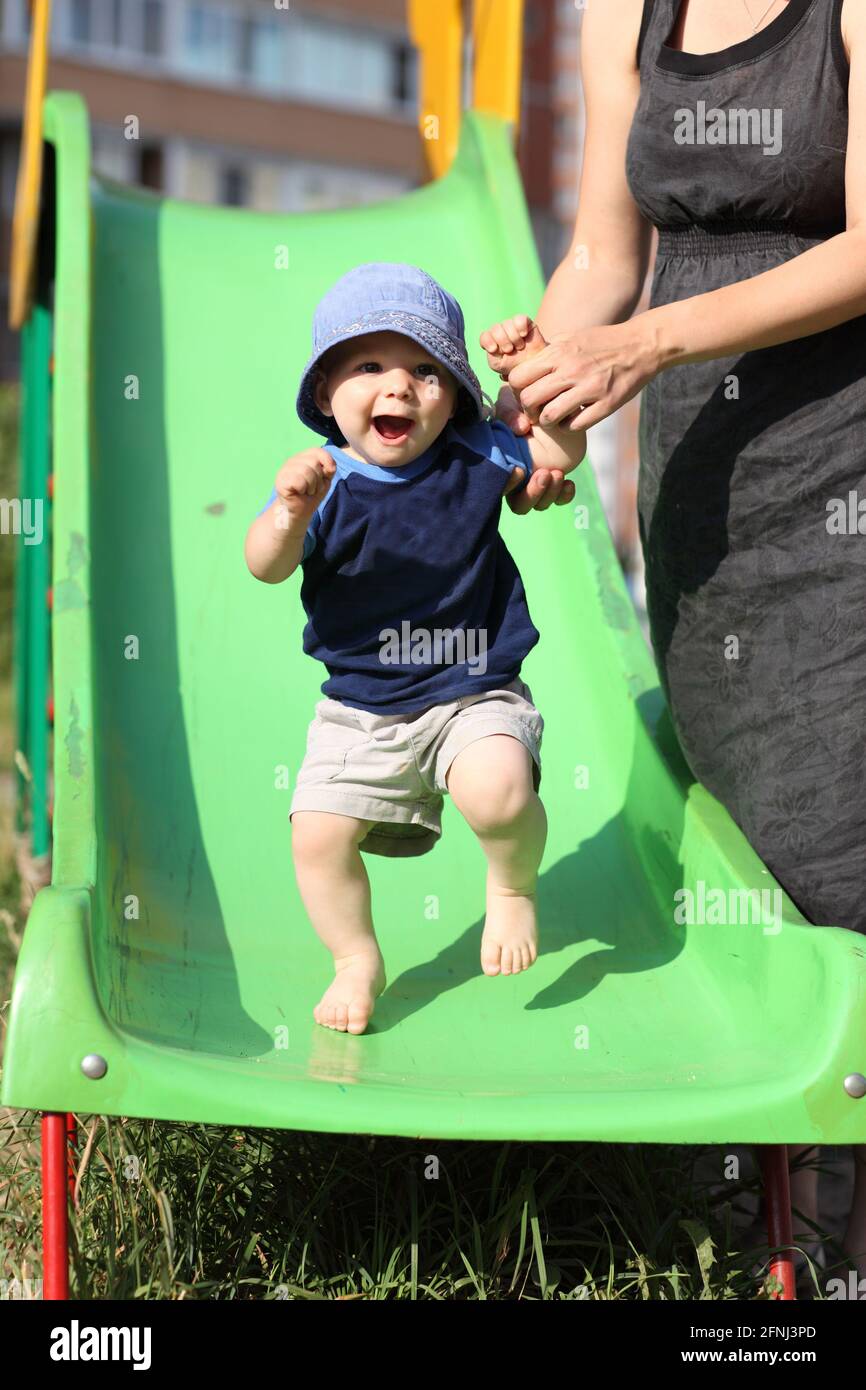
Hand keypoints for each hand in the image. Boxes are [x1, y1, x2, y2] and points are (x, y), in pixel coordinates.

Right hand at [274, 447, 335, 525]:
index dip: (327, 461)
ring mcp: (284, 470)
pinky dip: (303, 489)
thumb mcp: (324, 480)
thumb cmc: (311, 495)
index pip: (317, 451)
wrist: (300, 512)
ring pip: (307, 471)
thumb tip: (330, 466)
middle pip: (314, 462)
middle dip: (319, 479)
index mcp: (302, 458)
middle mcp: (292, 461)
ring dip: (312, 486)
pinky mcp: (281, 481)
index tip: (328, 474)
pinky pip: (299, 481)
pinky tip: (299, 493)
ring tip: (307, 491)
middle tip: (313, 488)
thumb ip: (328, 469)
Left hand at [479, 313, 546, 375]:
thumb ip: (491, 356)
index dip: (488, 341)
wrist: (534, 368)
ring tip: (520, 346)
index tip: (494, 350)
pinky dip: (520, 327)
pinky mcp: (526, 322)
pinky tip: (523, 335)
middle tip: (510, 350)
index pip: (485, 336)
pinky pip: (520, 318)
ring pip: (507, 324)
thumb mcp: (499, 366)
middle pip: (495, 329)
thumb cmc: (515, 368)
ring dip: (513, 338)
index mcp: (492, 342)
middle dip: (503, 341)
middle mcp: (501, 332)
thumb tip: (492, 347)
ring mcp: (513, 326)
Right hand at [493, 383, 575, 513]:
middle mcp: (516, 480)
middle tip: (544, 474)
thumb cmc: (519, 405)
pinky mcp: (553, 481)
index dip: (507, 484)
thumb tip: (520, 426)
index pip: (497, 487)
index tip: (519, 470)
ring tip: (557, 473)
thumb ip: (509, 412)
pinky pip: (558, 498)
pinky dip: (564, 495)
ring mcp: (534, 483)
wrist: (544, 405)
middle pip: (519, 504)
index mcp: (500, 466)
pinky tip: (569, 483)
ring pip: (539, 504)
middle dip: (532, 494)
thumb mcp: (510, 403)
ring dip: (549, 493)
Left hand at [504, 320, 660, 432]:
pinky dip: (568, 427)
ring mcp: (590, 388)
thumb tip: (517, 367)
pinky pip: (575, 425)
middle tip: (537, 410)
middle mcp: (571, 370)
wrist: (641, 345)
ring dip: (547, 421)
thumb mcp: (570, 338)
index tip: (527, 392)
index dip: (517, 389)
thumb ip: (546, 353)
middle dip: (529, 409)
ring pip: (549, 416)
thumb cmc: (601, 342)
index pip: (518, 377)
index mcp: (558, 352)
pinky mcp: (606, 404)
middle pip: (529, 399)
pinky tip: (572, 419)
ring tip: (553, 417)